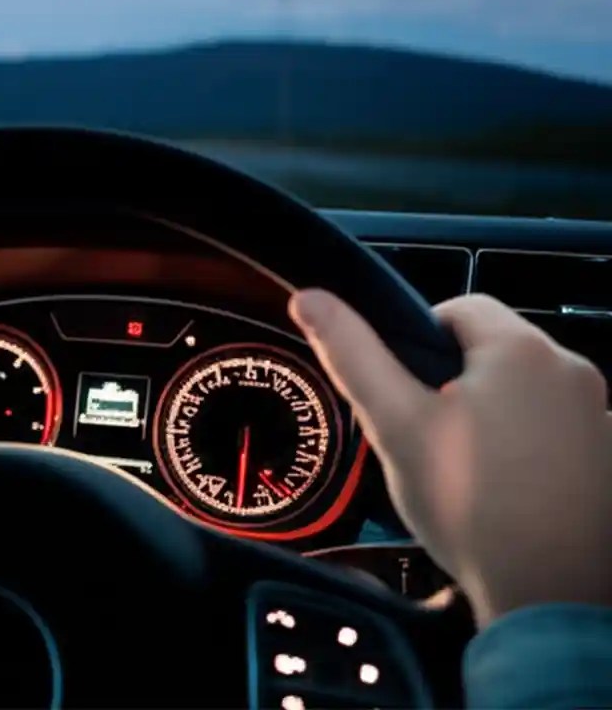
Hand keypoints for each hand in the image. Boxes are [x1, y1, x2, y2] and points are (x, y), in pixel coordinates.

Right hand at [290, 290, 611, 625]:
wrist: (549, 593)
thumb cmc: (468, 505)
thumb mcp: (396, 425)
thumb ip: (353, 355)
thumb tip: (310, 297)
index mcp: (520, 349)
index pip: (460, 307)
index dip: (419, 340)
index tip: (404, 392)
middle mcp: (573, 369)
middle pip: (495, 351)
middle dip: (456, 382)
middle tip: (428, 436)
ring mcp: (600, 415)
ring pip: (526, 392)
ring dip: (494, 414)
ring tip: (466, 470)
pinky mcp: (609, 456)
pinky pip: (557, 429)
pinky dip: (530, 446)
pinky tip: (509, 491)